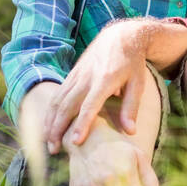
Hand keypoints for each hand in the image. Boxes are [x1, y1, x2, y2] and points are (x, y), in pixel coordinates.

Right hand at [44, 19, 154, 152]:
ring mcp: (76, 75)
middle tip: (54, 149)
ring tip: (48, 142)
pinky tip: (48, 126)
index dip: (82, 124)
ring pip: (58, 101)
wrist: (120, 36)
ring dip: (50, 122)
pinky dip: (50, 112)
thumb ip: (131, 107)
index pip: (90, 105)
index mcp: (104, 80)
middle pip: (67, 105)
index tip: (75, 142)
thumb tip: (130, 132)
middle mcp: (86, 78)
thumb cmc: (132, 63)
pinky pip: (57, 95)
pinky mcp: (71, 75)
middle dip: (58, 128)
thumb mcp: (138, 83)